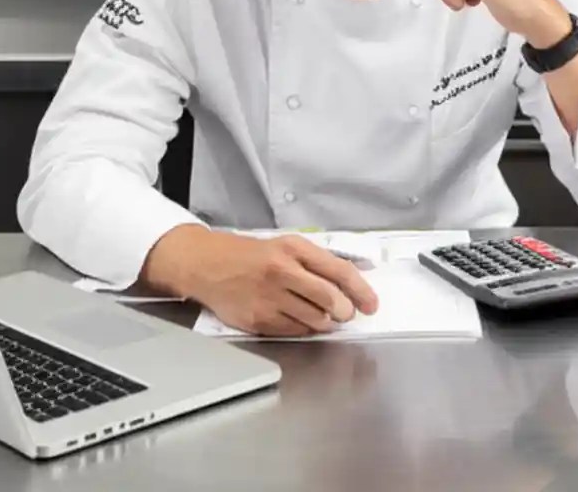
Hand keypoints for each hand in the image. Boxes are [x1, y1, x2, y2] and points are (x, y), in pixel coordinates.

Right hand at [141, 226, 379, 336]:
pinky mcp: (258, 319)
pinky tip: (298, 319)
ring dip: (326, 322)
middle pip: (331, 299)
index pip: (339, 271)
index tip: (371, 304)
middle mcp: (282, 271)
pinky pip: (294, 331)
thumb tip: (350, 284)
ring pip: (315, 319)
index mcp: (293, 249)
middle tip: (346, 314)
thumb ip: (315, 262)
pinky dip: (303, 329)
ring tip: (322, 317)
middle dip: (345, 311)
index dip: (361, 291)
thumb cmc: (248, 255)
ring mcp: (269, 297)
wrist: (206, 264)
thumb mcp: (283, 246)